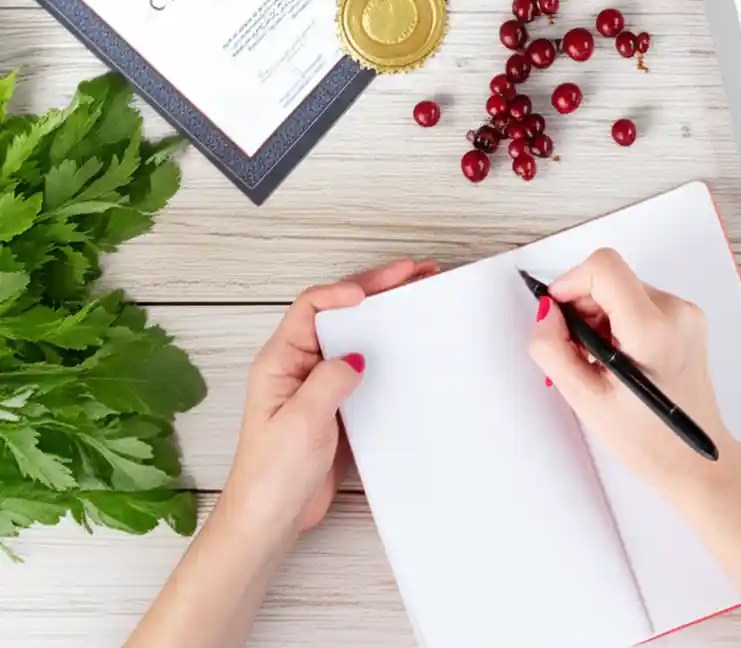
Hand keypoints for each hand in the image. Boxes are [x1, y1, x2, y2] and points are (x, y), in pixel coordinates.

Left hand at [218, 259, 438, 545]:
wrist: (271, 517)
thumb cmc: (271, 474)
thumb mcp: (302, 423)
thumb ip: (328, 383)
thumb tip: (355, 356)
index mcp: (279, 361)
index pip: (312, 307)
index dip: (343, 291)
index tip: (375, 290)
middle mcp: (298, 366)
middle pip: (338, 312)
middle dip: (376, 288)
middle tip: (414, 273)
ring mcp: (318, 385)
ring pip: (354, 337)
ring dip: (386, 317)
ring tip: (419, 297)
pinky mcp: (337, 405)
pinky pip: (364, 368)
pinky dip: (387, 352)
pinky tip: (410, 349)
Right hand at [527, 248, 738, 492]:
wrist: (694, 459)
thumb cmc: (648, 439)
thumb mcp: (585, 399)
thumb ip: (553, 349)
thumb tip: (546, 312)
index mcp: (652, 330)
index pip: (604, 267)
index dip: (571, 283)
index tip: (558, 311)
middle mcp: (675, 312)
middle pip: (612, 278)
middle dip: (585, 307)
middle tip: (580, 351)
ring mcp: (686, 314)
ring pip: (624, 289)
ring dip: (602, 317)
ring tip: (603, 362)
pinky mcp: (688, 319)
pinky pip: (641, 302)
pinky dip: (621, 322)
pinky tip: (621, 359)